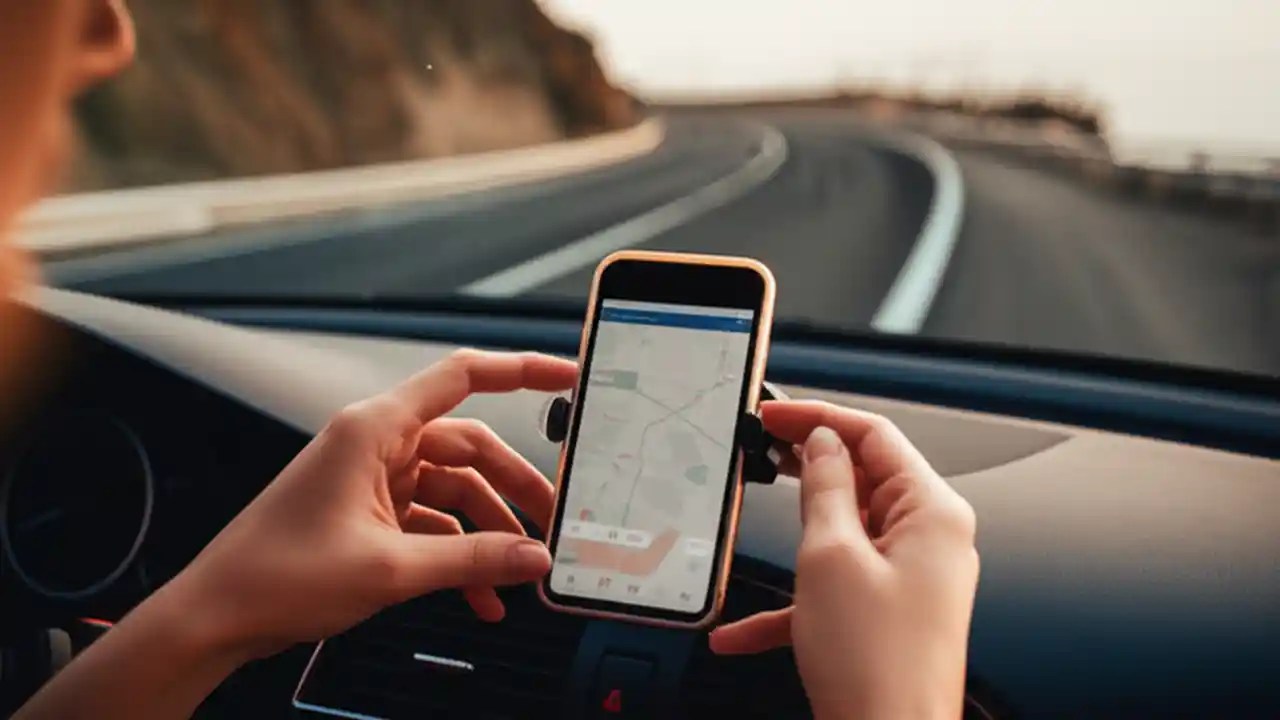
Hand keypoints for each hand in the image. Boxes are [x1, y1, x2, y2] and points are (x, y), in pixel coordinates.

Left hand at [164, 349, 575, 659]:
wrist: (218, 616)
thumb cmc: (276, 575)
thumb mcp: (388, 570)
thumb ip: (470, 561)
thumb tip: (530, 556)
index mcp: (374, 430)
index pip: (462, 377)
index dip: (520, 371)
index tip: (565, 376)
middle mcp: (376, 446)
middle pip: (470, 448)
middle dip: (515, 488)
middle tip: (552, 524)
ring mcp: (372, 480)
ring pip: (454, 491)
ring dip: (489, 533)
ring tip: (518, 572)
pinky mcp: (369, 514)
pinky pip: (432, 525)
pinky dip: (459, 555)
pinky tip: (480, 595)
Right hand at [709, 401, 978, 719]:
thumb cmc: (876, 666)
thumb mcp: (831, 558)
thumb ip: (824, 489)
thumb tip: (823, 444)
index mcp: (933, 513)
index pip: (876, 435)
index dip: (821, 417)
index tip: (774, 414)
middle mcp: (931, 540)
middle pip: (863, 478)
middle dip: (807, 466)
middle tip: (760, 449)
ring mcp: (912, 579)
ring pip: (846, 531)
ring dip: (796, 532)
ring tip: (754, 514)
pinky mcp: (891, 613)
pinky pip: (838, 586)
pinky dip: (793, 599)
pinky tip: (742, 629)